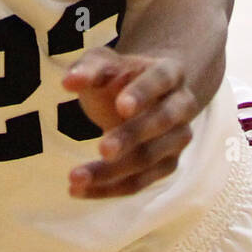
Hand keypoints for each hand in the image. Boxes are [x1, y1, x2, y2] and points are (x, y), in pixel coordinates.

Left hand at [63, 47, 197, 198]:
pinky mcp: (167, 165)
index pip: (160, 80)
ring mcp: (178, 139)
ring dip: (113, 172)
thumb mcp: (103, 62)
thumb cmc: (121, 75)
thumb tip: (69, 82)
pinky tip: (79, 189)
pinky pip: (139, 182)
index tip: (121, 106)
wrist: (143, 93)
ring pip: (149, 159)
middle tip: (102, 149)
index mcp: (170, 72)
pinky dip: (109, 188)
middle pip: (161, 123)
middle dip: (131, 137)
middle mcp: (182, 105)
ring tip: (75, 177)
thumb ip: (89, 69)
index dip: (143, 93)